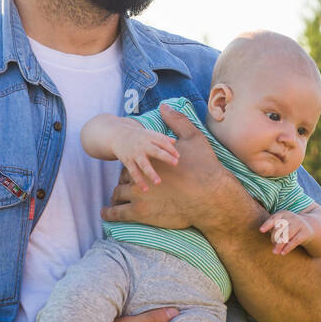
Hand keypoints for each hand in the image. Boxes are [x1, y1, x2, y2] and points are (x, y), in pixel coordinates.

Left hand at [101, 103, 228, 230]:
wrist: (211, 195)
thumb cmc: (204, 167)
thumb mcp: (193, 137)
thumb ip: (177, 121)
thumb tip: (164, 106)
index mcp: (151, 158)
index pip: (132, 161)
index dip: (130, 166)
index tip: (131, 172)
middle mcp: (142, 174)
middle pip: (123, 178)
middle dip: (122, 183)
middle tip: (120, 190)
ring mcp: (139, 195)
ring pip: (119, 196)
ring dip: (114, 201)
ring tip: (110, 207)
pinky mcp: (141, 212)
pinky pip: (121, 213)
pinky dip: (113, 214)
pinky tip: (109, 215)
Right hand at [112, 123, 178, 191]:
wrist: (117, 136)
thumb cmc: (138, 136)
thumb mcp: (149, 134)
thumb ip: (162, 138)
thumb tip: (175, 142)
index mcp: (150, 137)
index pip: (162, 141)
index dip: (170, 148)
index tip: (178, 156)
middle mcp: (143, 145)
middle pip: (155, 151)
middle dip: (165, 157)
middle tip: (175, 163)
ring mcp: (135, 154)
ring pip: (144, 165)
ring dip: (151, 173)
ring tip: (158, 182)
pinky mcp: (128, 162)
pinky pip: (134, 173)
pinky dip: (139, 181)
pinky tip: (145, 189)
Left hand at [260, 210, 314, 254]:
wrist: (309, 227)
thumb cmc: (289, 227)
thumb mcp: (282, 224)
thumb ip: (273, 228)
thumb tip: (262, 232)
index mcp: (283, 214)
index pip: (274, 218)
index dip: (267, 224)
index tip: (261, 230)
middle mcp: (292, 217)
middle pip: (280, 227)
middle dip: (274, 237)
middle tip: (272, 245)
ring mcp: (300, 224)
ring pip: (287, 234)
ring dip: (280, 244)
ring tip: (274, 252)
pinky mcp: (306, 232)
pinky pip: (296, 240)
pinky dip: (289, 247)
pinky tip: (283, 253)